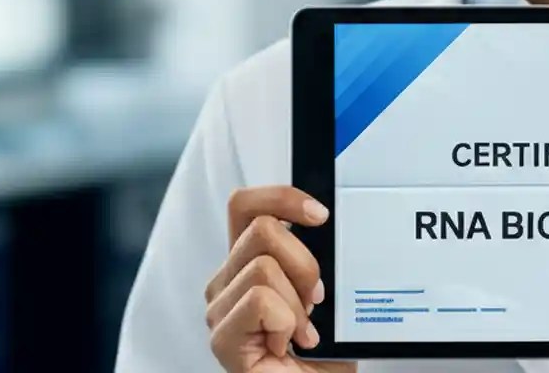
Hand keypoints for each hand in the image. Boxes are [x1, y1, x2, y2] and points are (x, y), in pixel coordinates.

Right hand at [205, 185, 355, 372]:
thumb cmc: (322, 351)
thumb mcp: (328, 292)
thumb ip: (319, 258)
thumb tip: (328, 224)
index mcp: (248, 261)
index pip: (245, 205)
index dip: (282, 198)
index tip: (320, 216)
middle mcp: (227, 280)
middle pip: (262, 229)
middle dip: (304, 262)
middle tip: (316, 299)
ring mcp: (220, 309)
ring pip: (264, 267)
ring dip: (297, 302)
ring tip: (301, 330)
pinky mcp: (222, 338)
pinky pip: (260, 301)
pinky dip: (286, 322)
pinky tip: (286, 344)